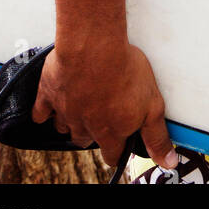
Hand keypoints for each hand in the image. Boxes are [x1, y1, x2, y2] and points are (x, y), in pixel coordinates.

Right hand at [31, 40, 177, 170]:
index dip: (117, 151)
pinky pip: (41, 111)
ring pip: (65, 127)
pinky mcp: (49, 94)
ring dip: (72, 123)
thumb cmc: (124, 70)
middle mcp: (86, 126)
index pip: (113, 154)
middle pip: (86, 140)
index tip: (119, 147)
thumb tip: (167, 162)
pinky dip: (44, 112)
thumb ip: (157, 136)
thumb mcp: (152, 105)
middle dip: (94, 134)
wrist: (94, 47)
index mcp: (110, 131)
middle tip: (101, 121)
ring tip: (79, 112)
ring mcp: (65, 111)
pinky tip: (49, 108)